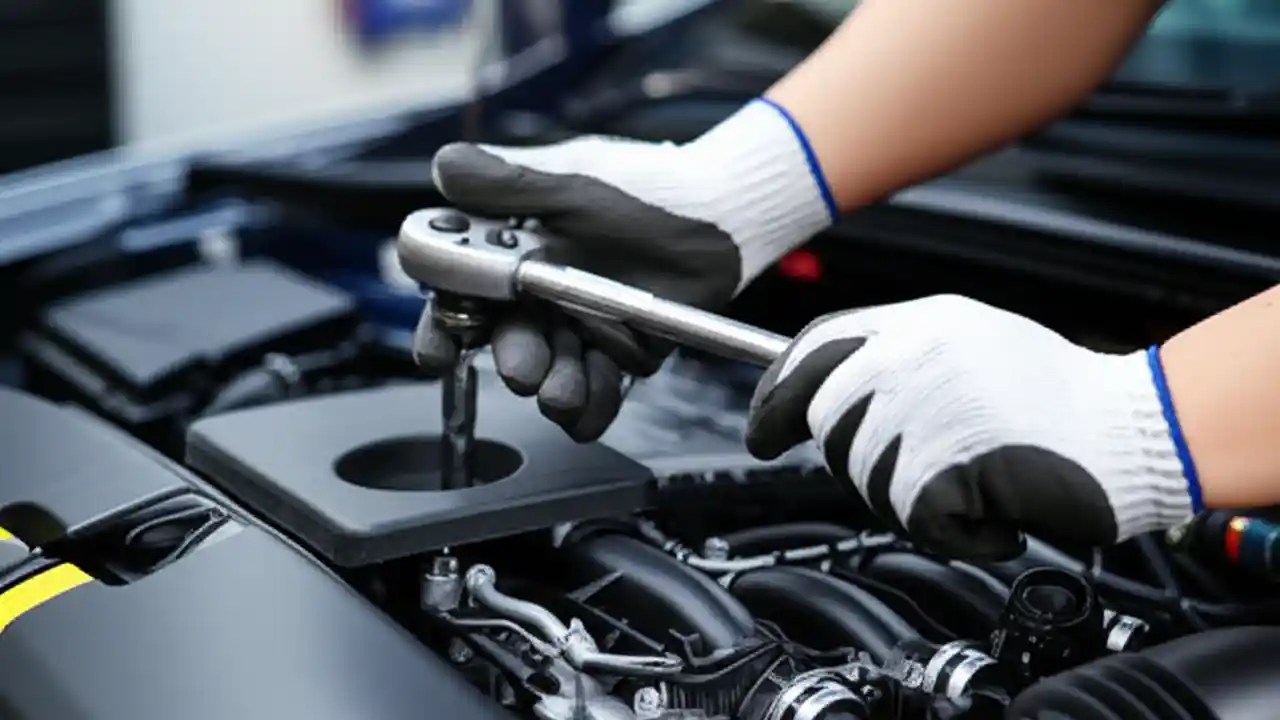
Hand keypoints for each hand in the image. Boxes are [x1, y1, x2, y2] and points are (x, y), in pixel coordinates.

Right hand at [417, 99, 832, 440]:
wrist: (723, 218)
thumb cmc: (646, 190)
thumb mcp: (574, 182)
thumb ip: (509, 184)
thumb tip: (443, 167)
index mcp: (513, 248)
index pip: (460, 292)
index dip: (442, 325)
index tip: (438, 352)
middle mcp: (538, 292)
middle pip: (506, 340)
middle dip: (512, 358)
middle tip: (524, 370)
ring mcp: (577, 325)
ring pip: (550, 372)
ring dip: (553, 387)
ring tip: (564, 391)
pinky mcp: (617, 352)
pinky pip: (595, 392)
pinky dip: (592, 406)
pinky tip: (592, 407)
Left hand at [745, 294, 1195, 559]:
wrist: (1138, 428)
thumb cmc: (1060, 398)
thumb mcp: (971, 344)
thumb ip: (897, 359)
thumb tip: (820, 396)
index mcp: (919, 321)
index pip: (811, 348)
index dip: (775, 394)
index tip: (762, 429)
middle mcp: (913, 355)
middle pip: (826, 422)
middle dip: (856, 463)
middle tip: (911, 477)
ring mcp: (926, 405)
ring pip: (864, 477)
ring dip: (914, 500)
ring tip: (975, 483)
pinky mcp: (945, 460)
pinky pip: (913, 518)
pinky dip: (954, 533)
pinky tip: (993, 512)